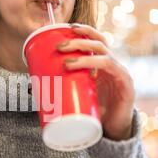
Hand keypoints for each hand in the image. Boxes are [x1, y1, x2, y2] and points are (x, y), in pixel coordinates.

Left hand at [56, 24, 134, 140]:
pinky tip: (92, 72)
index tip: (68, 28)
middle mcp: (112, 64)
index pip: (96, 40)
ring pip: (104, 56)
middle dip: (78, 42)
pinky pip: (114, 71)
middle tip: (59, 47)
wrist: (114, 130)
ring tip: (67, 63)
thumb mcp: (77, 95)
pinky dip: (100, 69)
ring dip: (85, 57)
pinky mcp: (126, 86)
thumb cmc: (94, 110)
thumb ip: (60, 88)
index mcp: (101, 63)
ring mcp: (120, 74)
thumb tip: (30, 86)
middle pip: (98, 44)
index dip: (84, 30)